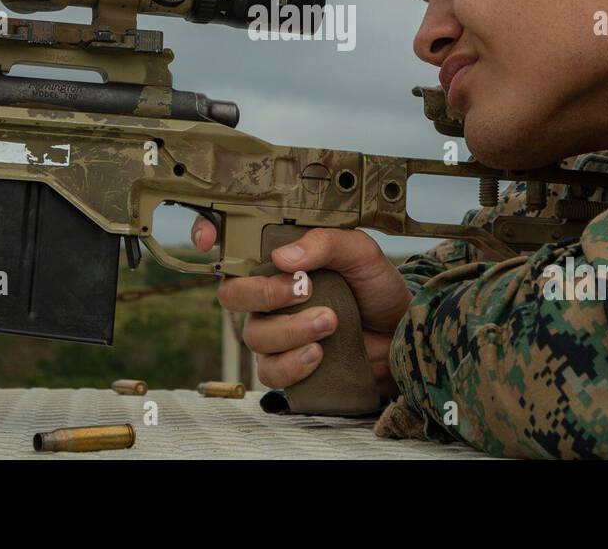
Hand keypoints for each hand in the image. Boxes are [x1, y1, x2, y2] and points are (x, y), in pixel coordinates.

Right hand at [191, 216, 410, 400]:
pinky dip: (292, 364)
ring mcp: (274, 331)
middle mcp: (269, 293)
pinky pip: (268, 372)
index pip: (231, 244)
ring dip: (291, 329)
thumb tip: (283, 258)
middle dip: (264, 293)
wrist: (400, 333)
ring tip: (331, 322)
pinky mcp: (286, 366)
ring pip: (253, 334)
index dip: (207, 236)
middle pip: (231, 294)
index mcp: (280, 258)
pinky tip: (318, 354)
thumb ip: (326, 243)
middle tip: (304, 289)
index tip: (207, 241)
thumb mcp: (360, 253)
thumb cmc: (376, 287)